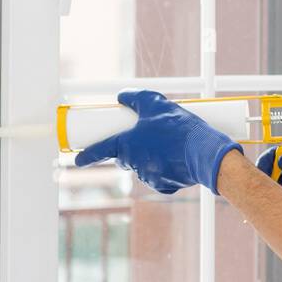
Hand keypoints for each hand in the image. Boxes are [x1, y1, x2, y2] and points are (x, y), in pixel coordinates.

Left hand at [73, 90, 241, 194]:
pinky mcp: (165, 185)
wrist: (204, 152)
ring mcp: (149, 176)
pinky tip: (178, 159)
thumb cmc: (179, 129)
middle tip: (146, 138)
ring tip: (170, 145)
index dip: (88, 154)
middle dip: (130, 151)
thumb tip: (122, 96)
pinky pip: (160, 177)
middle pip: (124, 158)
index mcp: (127, 145)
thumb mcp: (157, 105)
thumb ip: (136, 98)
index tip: (78, 159)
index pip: (101, 150)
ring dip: (151, 158)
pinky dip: (166, 169)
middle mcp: (134, 163)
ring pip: (143, 167)